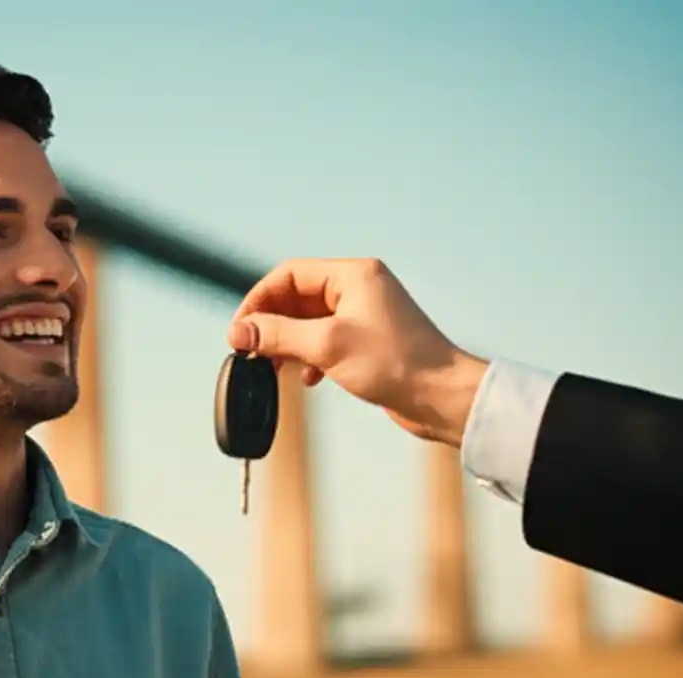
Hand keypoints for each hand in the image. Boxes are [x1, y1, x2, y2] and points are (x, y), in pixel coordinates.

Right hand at [227, 258, 487, 445]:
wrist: (444, 398)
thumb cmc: (395, 364)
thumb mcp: (327, 346)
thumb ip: (278, 335)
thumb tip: (239, 332)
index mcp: (354, 275)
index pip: (290, 274)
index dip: (259, 299)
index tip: (240, 330)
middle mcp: (359, 289)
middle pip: (297, 297)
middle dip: (271, 324)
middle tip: (250, 351)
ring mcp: (365, 316)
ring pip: (309, 322)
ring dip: (287, 343)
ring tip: (273, 367)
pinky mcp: (368, 342)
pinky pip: (325, 341)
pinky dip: (309, 357)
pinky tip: (308, 379)